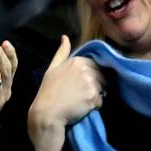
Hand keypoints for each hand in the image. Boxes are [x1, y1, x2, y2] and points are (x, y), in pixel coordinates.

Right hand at [28, 35, 104, 150]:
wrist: (47, 113)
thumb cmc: (48, 91)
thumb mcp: (52, 68)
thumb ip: (61, 52)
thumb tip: (65, 37)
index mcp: (77, 60)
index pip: (96, 65)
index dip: (90, 75)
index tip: (78, 84)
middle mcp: (86, 69)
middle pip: (102, 76)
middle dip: (95, 85)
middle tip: (78, 93)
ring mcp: (90, 83)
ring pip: (103, 89)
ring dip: (95, 95)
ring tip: (79, 100)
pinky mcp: (94, 97)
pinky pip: (101, 101)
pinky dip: (94, 105)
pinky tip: (81, 107)